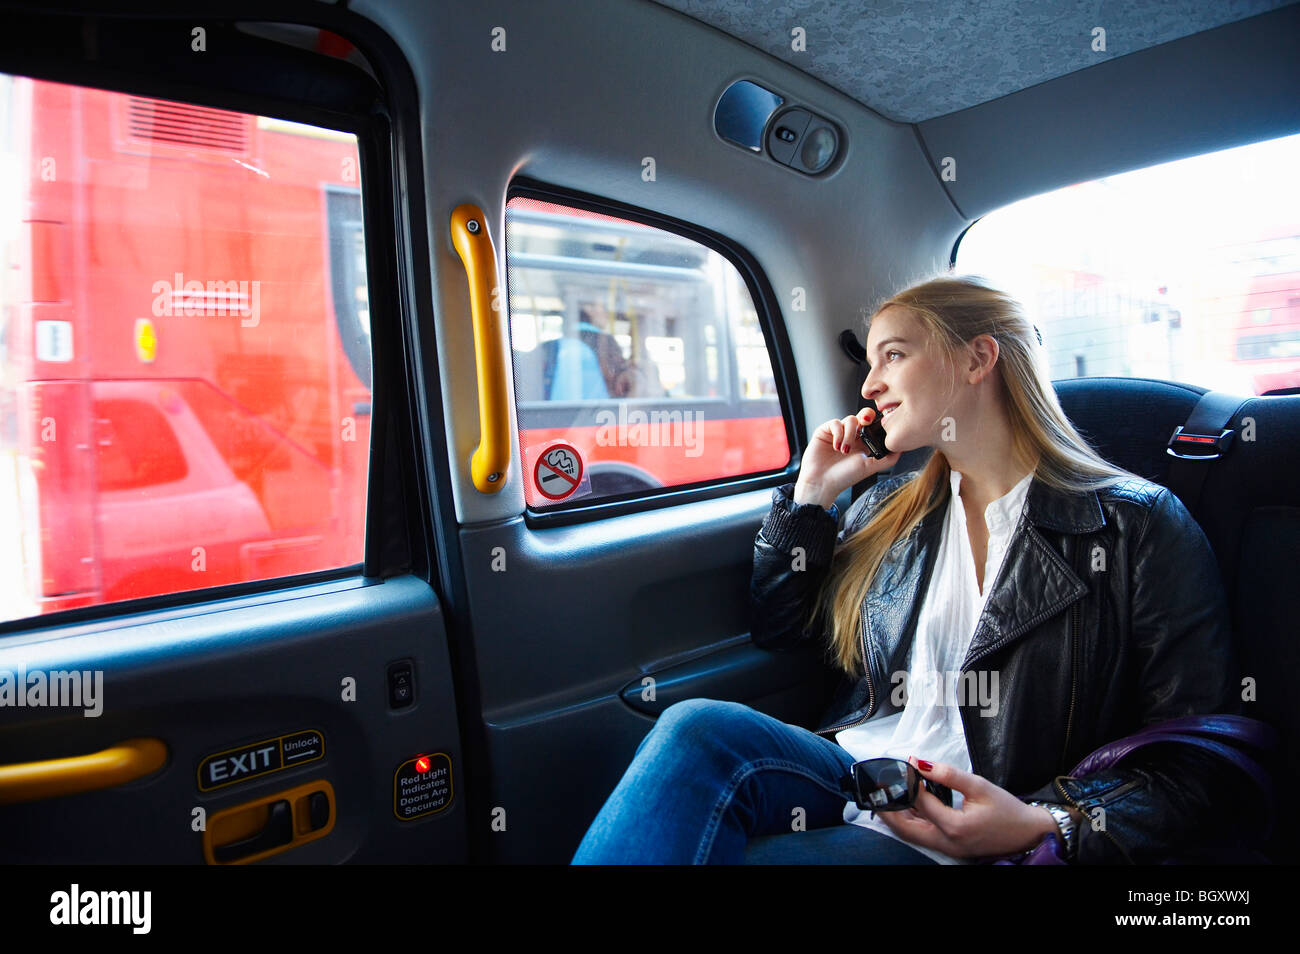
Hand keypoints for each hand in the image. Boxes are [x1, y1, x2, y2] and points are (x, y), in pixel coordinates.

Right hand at [795, 408, 900, 507]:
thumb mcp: (870, 467)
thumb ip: (887, 459)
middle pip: (863, 416)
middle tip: (866, 422)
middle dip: (866, 416)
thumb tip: (903, 449)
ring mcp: (838, 433)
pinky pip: (834, 423)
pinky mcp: (825, 431)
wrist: (822, 484)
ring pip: (850, 419)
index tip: (880, 425)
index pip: (873, 426)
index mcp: (863, 443)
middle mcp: (851, 436)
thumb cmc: (844, 478)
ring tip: (845, 450)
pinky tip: (836, 446)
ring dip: (849, 433)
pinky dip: (838, 433)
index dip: (877, 423)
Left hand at [871, 756, 1061, 858]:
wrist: (1028, 834)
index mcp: (955, 827)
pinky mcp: (949, 848)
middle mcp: (947, 842)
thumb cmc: (1007, 810)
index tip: (903, 765)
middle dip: (886, 808)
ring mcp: (947, 848)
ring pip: (910, 834)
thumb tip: (919, 762)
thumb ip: (948, 774)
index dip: (909, 782)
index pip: (920, 802)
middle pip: (904, 828)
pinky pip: (922, 836)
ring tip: (886, 794)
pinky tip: (906, 805)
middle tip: (876, 788)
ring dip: (896, 815)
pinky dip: (910, 821)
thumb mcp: (979, 785)